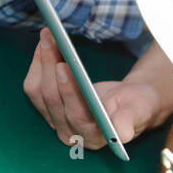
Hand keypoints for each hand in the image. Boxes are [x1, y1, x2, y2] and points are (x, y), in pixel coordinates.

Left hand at [23, 28, 169, 148]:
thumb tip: (123, 134)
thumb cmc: (137, 105)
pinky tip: (44, 46)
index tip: (63, 66)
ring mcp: (57, 122)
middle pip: (52, 100)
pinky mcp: (49, 110)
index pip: (75, 114)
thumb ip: (129, 120)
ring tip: (47, 37)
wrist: (130, 103)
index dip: (68, 91)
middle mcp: (71, 133)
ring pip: (39, 93)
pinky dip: (37, 66)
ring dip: (41, 63)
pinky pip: (34, 89)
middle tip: (51, 38)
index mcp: (94, 136)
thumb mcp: (138, 110)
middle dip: (50, 67)